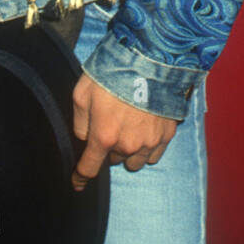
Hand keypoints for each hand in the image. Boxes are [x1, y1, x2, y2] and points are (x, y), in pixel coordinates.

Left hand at [71, 73, 177, 190]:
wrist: (149, 59)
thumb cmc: (111, 74)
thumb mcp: (82, 93)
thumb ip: (80, 122)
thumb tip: (84, 139)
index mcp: (104, 136)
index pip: (89, 168)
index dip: (80, 178)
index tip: (77, 183)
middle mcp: (127, 145)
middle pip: (113, 160)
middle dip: (109, 147)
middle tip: (110, 123)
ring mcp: (149, 142)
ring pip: (135, 161)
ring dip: (128, 150)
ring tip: (129, 127)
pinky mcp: (166, 135)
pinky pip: (153, 153)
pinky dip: (147, 146)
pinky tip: (144, 127)